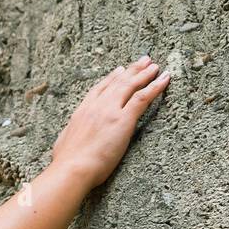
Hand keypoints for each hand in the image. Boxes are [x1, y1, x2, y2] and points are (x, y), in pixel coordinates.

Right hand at [50, 55, 169, 188]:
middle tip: (143, 60)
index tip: (120, 70)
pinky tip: (164, 79)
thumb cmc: (66, 162)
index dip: (111, 78)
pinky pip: (143, 98)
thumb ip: (71, 135)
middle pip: (117, 83)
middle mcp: (96, 106)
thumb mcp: (64, 142)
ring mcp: (110, 111)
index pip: (99, 89)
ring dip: (144, 74)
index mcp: (82, 111)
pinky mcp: (123, 119)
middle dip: (132, 70)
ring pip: (130, 86)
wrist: (73, 168)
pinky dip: (155, 86)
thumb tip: (68, 138)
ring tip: (154, 66)